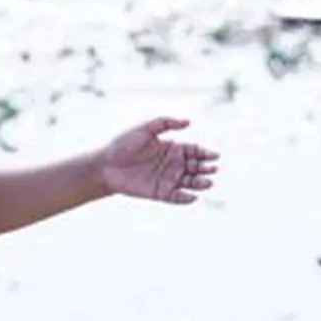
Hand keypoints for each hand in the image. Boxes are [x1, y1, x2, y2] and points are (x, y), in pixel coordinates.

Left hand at [96, 116, 219, 203]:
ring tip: (208, 183)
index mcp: (173, 148)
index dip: (206, 153)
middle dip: (207, 169)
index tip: (215, 156)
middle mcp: (173, 164)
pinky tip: (193, 197)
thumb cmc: (124, 144)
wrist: (106, 164)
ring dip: (200, 184)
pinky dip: (185, 199)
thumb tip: (189, 121)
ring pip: (190, 183)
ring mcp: (167, 179)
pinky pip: (176, 197)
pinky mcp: (160, 193)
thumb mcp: (146, 128)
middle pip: (196, 167)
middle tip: (213, 169)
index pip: (195, 151)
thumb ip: (167, 123)